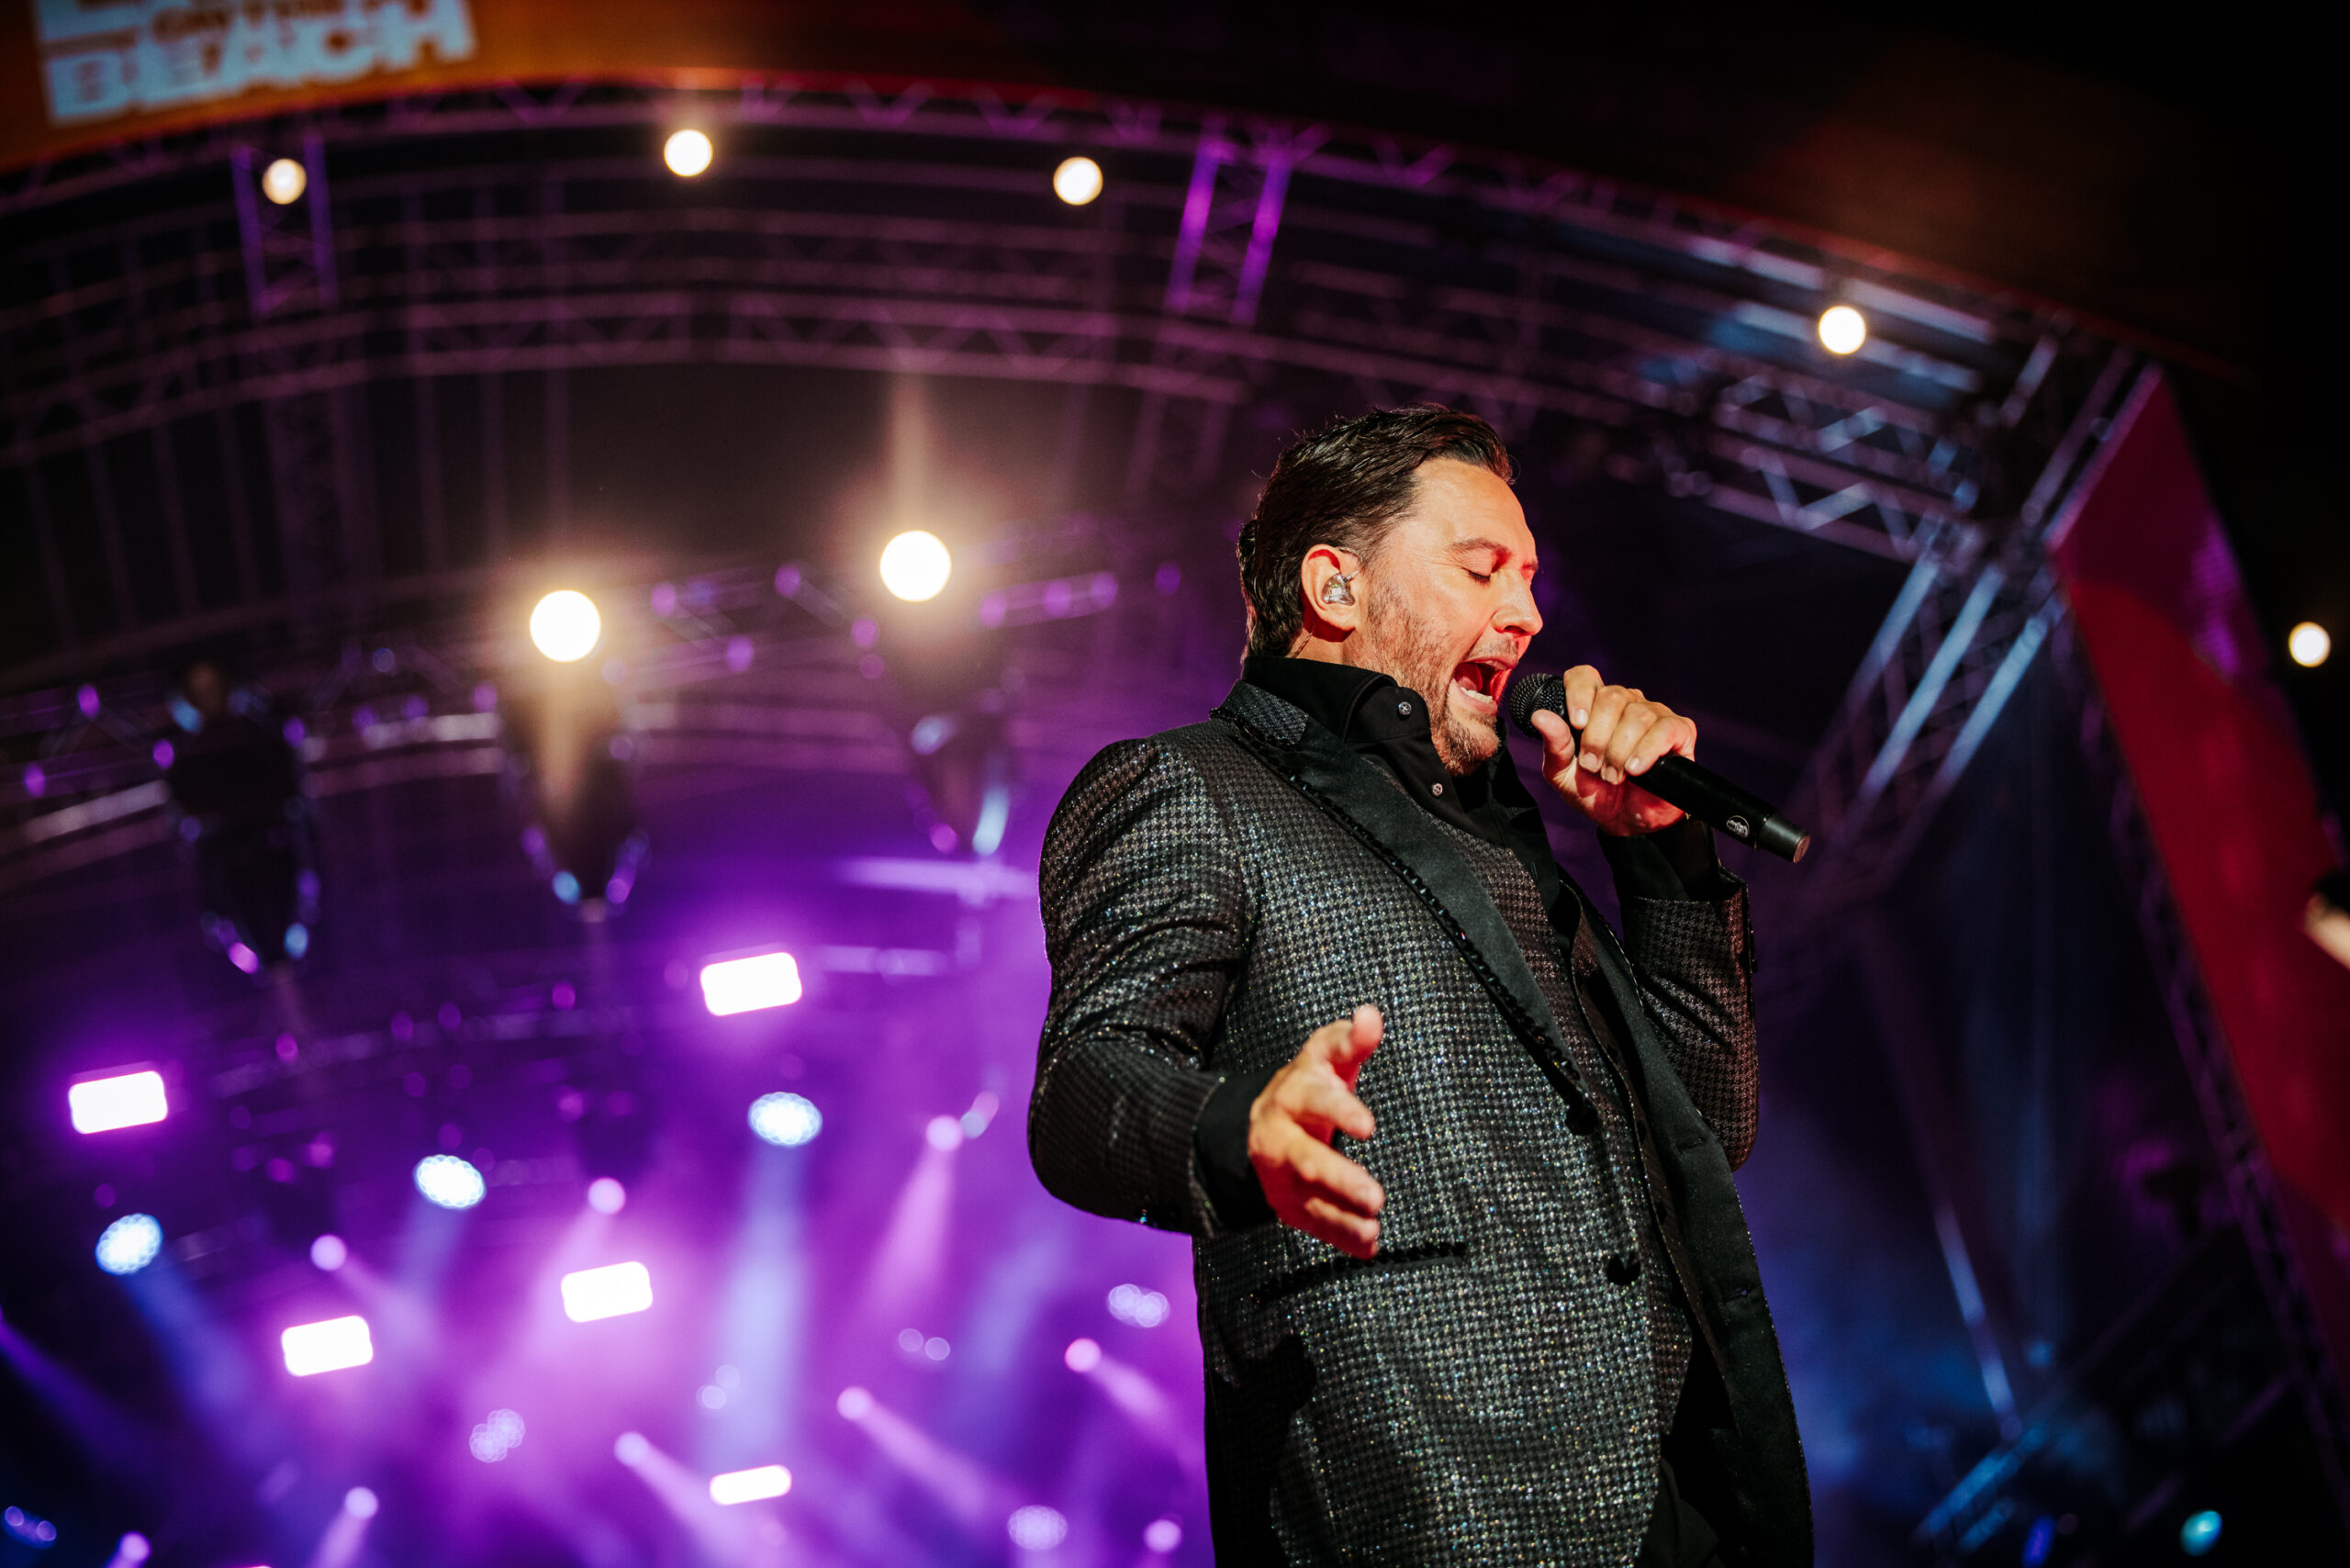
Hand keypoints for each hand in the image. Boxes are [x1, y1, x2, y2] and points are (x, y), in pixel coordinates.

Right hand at [1248, 1004, 1386, 1258]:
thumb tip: (1371, 1014)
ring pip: (1309, 1198)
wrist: (1260, 1126)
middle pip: (1308, 1159)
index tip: (1368, 1127)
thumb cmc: (1310, 1088)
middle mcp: (1282, 1135)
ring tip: (1374, 1224)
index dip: (1340, 1111)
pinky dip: (1341, 1235)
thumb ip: (1352, 1040)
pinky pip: (1314, 1223)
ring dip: (1342, 1214)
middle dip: (1340, 1178)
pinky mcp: (1288, 1203)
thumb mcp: (1326, 1059)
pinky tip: (1369, 1242)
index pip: (1317, 1099)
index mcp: (1295, 1092)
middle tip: (1375, 1196)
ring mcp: (1282, 1174)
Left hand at [1527, 665, 1695, 836]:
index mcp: (1594, 706)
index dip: (1579, 693)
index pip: (1584, 676)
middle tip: (1594, 766)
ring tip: (1614, 775)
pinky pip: (1663, 729)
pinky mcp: (1679, 730)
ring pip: (1637, 715)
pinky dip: (1645, 752)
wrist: (1626, 822)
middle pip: (1611, 696)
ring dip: (1619, 751)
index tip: (1577, 724)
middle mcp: (1626, 702)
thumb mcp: (1564, 774)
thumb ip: (1554, 746)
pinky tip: (1636, 770)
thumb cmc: (1595, 793)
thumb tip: (1540, 716)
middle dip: (1597, 737)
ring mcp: (1654, 713)